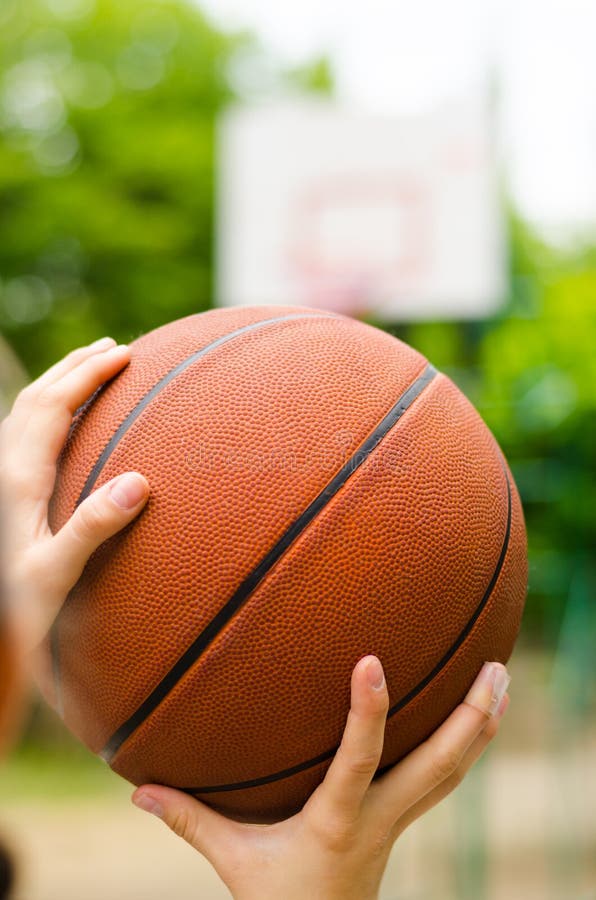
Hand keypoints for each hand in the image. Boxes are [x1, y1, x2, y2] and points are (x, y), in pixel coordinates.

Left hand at [0, 337, 149, 655]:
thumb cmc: (12, 609)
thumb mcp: (52, 575)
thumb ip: (91, 529)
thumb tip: (139, 484)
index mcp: (16, 479)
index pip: (53, 406)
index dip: (88, 375)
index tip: (125, 354)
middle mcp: (2, 469)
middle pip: (37, 398)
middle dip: (76, 367)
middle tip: (115, 348)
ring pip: (25, 411)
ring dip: (60, 383)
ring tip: (91, 371)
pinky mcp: (2, 494)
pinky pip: (23, 433)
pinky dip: (50, 411)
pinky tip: (65, 427)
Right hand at [133, 657, 509, 899]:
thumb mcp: (232, 861)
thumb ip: (189, 820)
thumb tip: (137, 789)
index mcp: (338, 821)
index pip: (359, 761)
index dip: (368, 714)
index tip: (372, 661)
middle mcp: (380, 818)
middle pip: (439, 768)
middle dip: (470, 718)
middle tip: (496, 668)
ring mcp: (399, 822)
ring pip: (453, 773)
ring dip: (480, 727)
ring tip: (501, 679)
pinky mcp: (403, 820)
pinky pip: (442, 778)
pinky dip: (466, 744)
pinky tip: (476, 715)